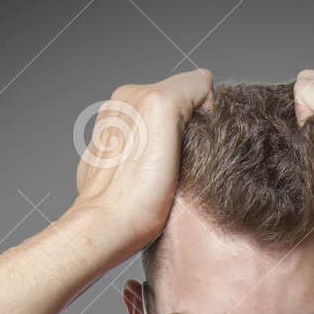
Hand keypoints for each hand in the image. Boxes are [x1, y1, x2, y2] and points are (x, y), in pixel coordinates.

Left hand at [68, 69, 213, 263]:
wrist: (108, 229)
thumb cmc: (138, 186)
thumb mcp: (164, 110)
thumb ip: (186, 86)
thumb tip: (205, 84)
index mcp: (132, 94)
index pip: (190, 89)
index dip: (203, 114)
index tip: (196, 143)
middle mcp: (119, 111)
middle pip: (176, 111)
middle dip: (186, 131)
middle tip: (182, 163)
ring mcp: (112, 140)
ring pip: (162, 136)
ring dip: (171, 151)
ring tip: (166, 175)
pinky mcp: (110, 169)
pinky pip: (145, 159)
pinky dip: (153, 167)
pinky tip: (151, 184)